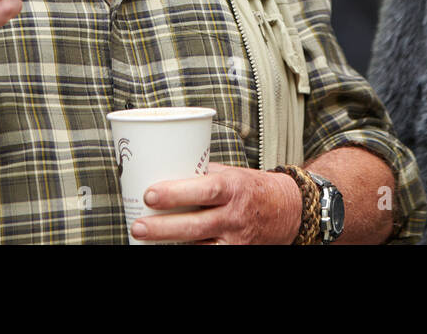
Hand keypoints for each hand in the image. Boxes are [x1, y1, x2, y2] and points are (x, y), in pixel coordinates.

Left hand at [131, 163, 302, 244]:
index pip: (204, 191)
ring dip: (170, 245)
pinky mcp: (236, 254)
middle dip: (163, 228)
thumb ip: (201, 174)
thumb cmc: (252, 188)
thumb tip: (164, 169)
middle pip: (195, 225)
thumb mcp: (231, 173)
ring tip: (145, 240)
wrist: (287, 210)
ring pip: (199, 247)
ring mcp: (236, 240)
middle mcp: (235, 216)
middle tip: (139, 225)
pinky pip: (208, 256)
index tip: (150, 194)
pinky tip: (169, 249)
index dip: (176, 194)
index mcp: (233, 188)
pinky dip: (189, 252)